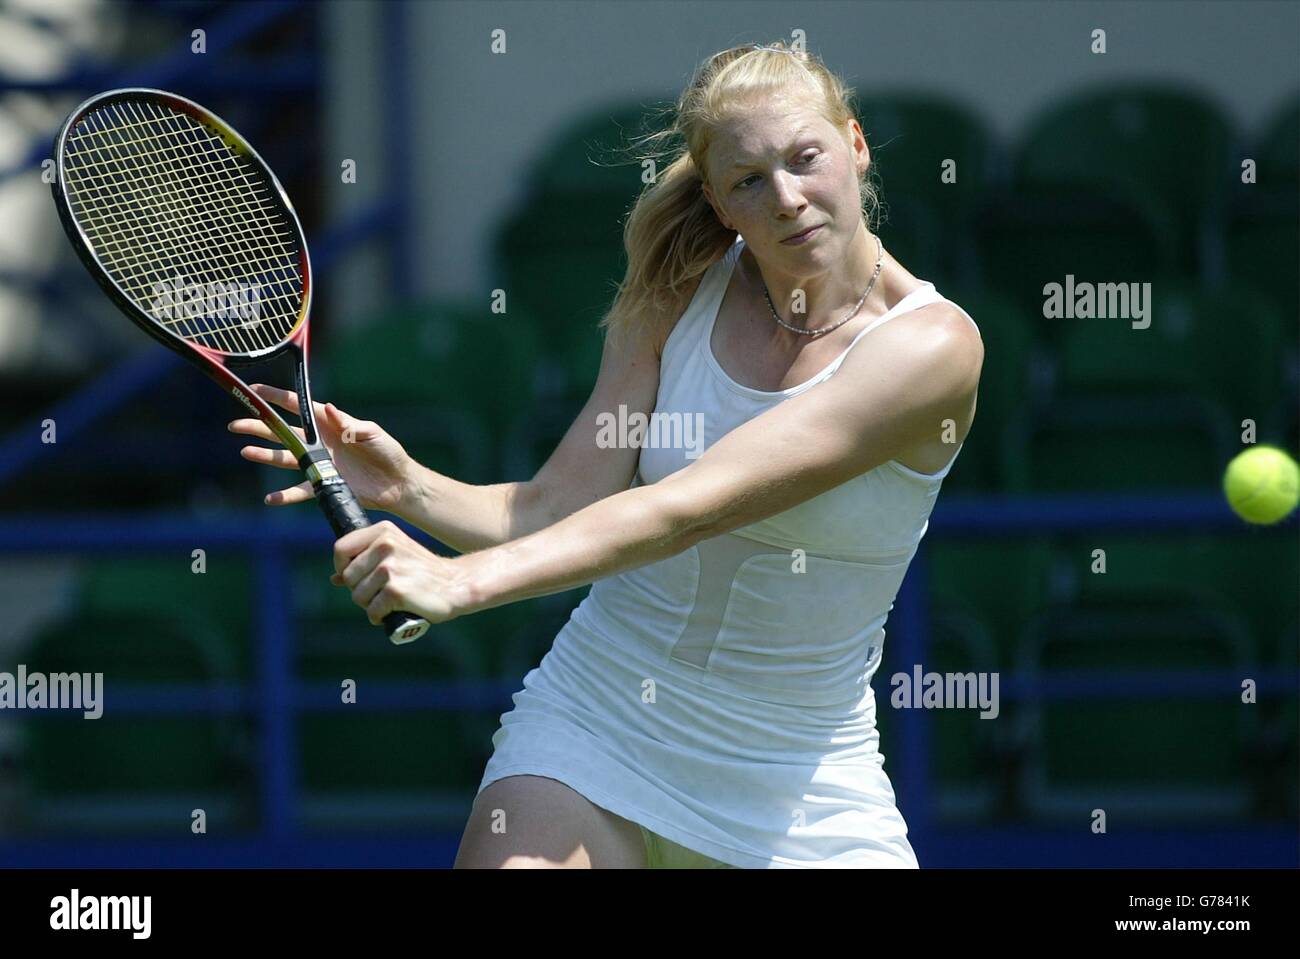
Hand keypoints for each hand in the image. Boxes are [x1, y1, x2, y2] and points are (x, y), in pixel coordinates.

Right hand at [228, 384, 412, 512]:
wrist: (398, 482)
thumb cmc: (388, 451)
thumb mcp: (371, 433)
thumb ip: (348, 423)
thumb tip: (327, 409)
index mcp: (329, 424)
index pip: (298, 407)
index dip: (276, 398)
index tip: (255, 390)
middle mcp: (319, 442)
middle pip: (282, 432)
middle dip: (259, 427)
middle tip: (236, 425)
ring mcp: (320, 464)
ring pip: (285, 458)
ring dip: (265, 455)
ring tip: (245, 451)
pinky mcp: (325, 485)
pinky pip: (301, 490)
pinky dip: (286, 496)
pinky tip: (270, 499)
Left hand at [331, 521, 473, 625]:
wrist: (456, 585)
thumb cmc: (423, 571)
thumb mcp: (397, 554)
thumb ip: (365, 561)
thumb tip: (335, 578)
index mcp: (384, 531)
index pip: (341, 548)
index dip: (342, 567)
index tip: (354, 577)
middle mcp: (385, 546)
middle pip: (348, 576)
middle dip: (360, 590)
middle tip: (381, 592)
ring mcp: (390, 568)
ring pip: (358, 596)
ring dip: (371, 605)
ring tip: (390, 600)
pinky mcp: (396, 591)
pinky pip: (372, 611)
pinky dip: (380, 617)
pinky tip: (394, 611)